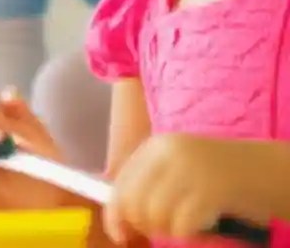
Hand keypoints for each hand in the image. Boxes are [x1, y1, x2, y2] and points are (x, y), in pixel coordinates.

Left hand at [106, 134, 280, 243]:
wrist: (267, 169)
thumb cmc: (220, 177)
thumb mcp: (178, 170)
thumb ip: (149, 185)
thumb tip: (117, 218)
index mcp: (156, 147)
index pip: (119, 185)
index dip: (115, 215)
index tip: (121, 235)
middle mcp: (169, 152)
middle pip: (133, 202)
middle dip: (144, 225)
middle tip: (164, 229)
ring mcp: (190, 168)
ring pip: (155, 215)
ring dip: (169, 230)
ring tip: (187, 225)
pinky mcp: (212, 188)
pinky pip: (181, 224)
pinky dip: (188, 233)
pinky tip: (202, 226)